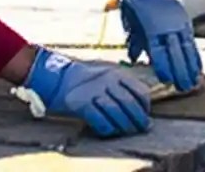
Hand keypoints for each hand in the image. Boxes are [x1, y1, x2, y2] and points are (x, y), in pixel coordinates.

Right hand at [18, 47, 150, 137]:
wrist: (58, 78)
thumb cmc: (88, 81)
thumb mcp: (109, 76)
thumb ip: (124, 87)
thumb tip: (142, 109)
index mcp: (118, 73)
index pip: (140, 91)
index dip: (146, 106)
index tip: (146, 115)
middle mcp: (108, 80)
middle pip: (129, 103)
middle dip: (138, 119)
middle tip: (142, 128)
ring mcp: (94, 91)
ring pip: (116, 112)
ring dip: (124, 125)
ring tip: (128, 131)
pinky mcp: (81, 103)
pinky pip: (99, 119)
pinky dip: (107, 128)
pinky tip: (109, 131)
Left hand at [118, 0, 202, 91]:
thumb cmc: (134, 2)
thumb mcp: (129, 20)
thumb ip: (134, 39)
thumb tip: (135, 57)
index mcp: (152, 24)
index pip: (158, 47)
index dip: (163, 63)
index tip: (166, 78)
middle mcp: (168, 24)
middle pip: (176, 50)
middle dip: (180, 70)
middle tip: (184, 87)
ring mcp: (178, 22)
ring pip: (186, 47)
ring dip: (190, 66)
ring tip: (194, 82)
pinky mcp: (184, 21)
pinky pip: (190, 41)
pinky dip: (194, 56)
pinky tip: (197, 68)